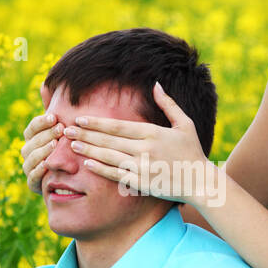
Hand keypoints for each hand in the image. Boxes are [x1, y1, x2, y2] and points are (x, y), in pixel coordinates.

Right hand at [21, 112, 63, 195]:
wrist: (71, 179)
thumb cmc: (69, 149)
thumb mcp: (65, 131)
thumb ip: (56, 112)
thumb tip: (43, 86)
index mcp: (33, 139)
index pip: (32, 128)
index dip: (41, 122)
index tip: (54, 116)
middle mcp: (28, 153)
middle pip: (31, 142)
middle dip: (45, 134)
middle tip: (60, 129)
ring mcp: (29, 168)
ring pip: (30, 158)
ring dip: (42, 150)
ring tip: (55, 144)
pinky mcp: (33, 184)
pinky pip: (32, 177)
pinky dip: (38, 171)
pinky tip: (47, 164)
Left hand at [64, 82, 216, 206]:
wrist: (200, 182)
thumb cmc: (192, 151)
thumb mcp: (184, 124)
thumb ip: (168, 104)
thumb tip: (156, 84)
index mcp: (153, 133)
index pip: (118, 126)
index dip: (97, 123)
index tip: (80, 119)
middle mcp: (145, 149)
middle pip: (109, 140)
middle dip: (86, 135)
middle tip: (66, 130)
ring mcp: (142, 167)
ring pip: (109, 157)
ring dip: (88, 151)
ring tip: (72, 145)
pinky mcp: (142, 183)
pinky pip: (117, 175)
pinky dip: (101, 170)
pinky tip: (87, 165)